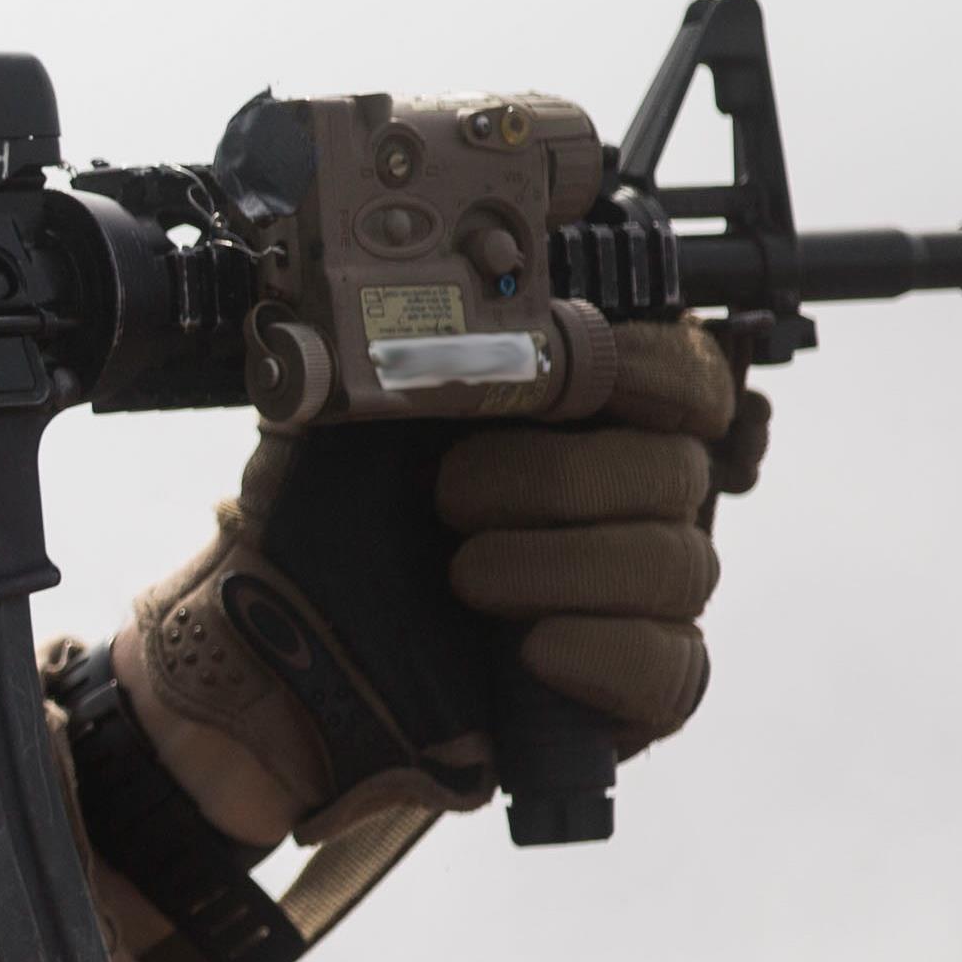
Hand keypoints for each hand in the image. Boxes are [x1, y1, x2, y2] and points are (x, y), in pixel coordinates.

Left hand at [110, 323, 771, 849]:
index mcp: (582, 424)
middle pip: (680, 471)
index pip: (690, 379)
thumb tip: (424, 265)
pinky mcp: (624, 697)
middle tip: (451, 494)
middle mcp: (627, 506)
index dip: (655, 366)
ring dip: (562, 563)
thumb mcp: (340, 413)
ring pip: (677, 564)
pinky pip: (671, 669)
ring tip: (464, 575)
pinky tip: (526, 649)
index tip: (584, 360)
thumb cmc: (317, 529)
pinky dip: (601, 652)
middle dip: (560, 476)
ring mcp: (632, 602)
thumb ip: (397, 336)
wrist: (271, 660)